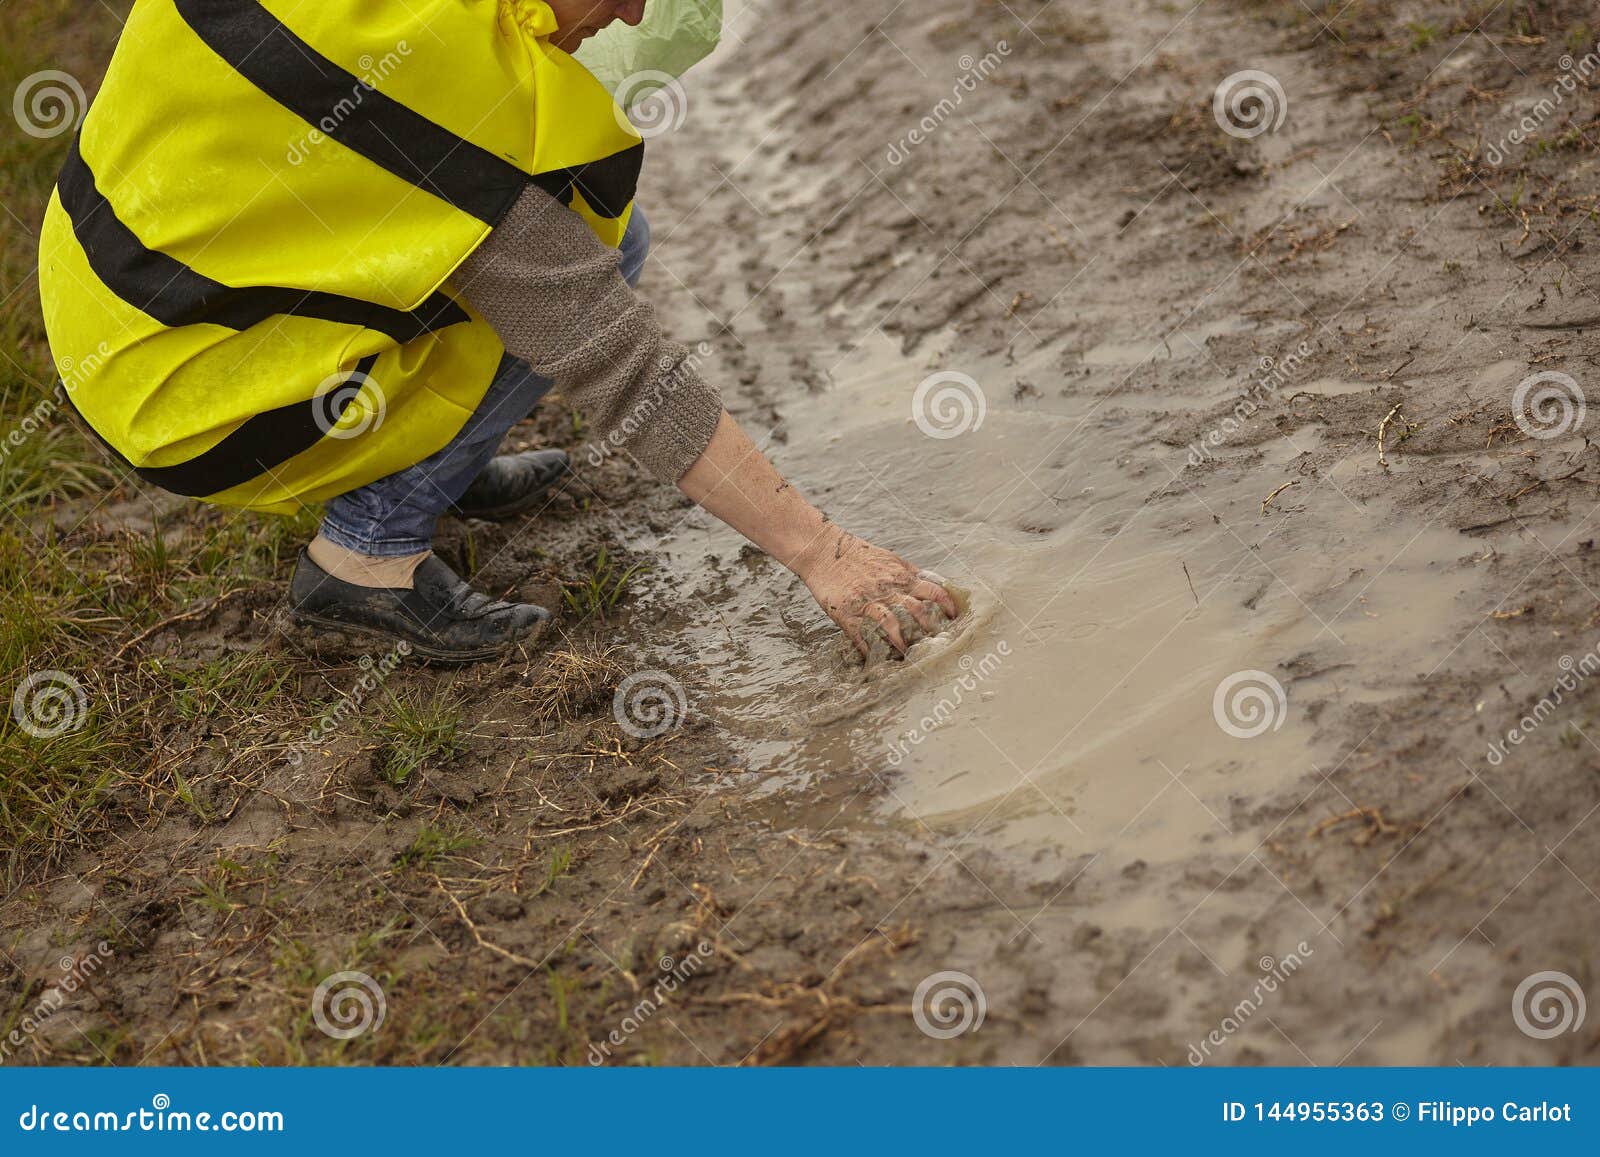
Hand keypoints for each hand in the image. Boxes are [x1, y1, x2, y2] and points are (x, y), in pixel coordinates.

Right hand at [795, 527, 958, 658]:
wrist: (824, 552)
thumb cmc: (858, 555)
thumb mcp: (890, 559)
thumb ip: (911, 573)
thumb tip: (933, 584)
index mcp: (901, 577)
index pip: (933, 591)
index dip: (947, 607)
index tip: (953, 619)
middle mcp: (887, 589)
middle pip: (916, 612)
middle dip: (928, 631)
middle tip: (934, 646)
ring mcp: (866, 602)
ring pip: (891, 625)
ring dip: (901, 643)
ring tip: (906, 656)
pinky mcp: (846, 613)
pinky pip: (861, 635)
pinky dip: (868, 649)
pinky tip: (872, 657)